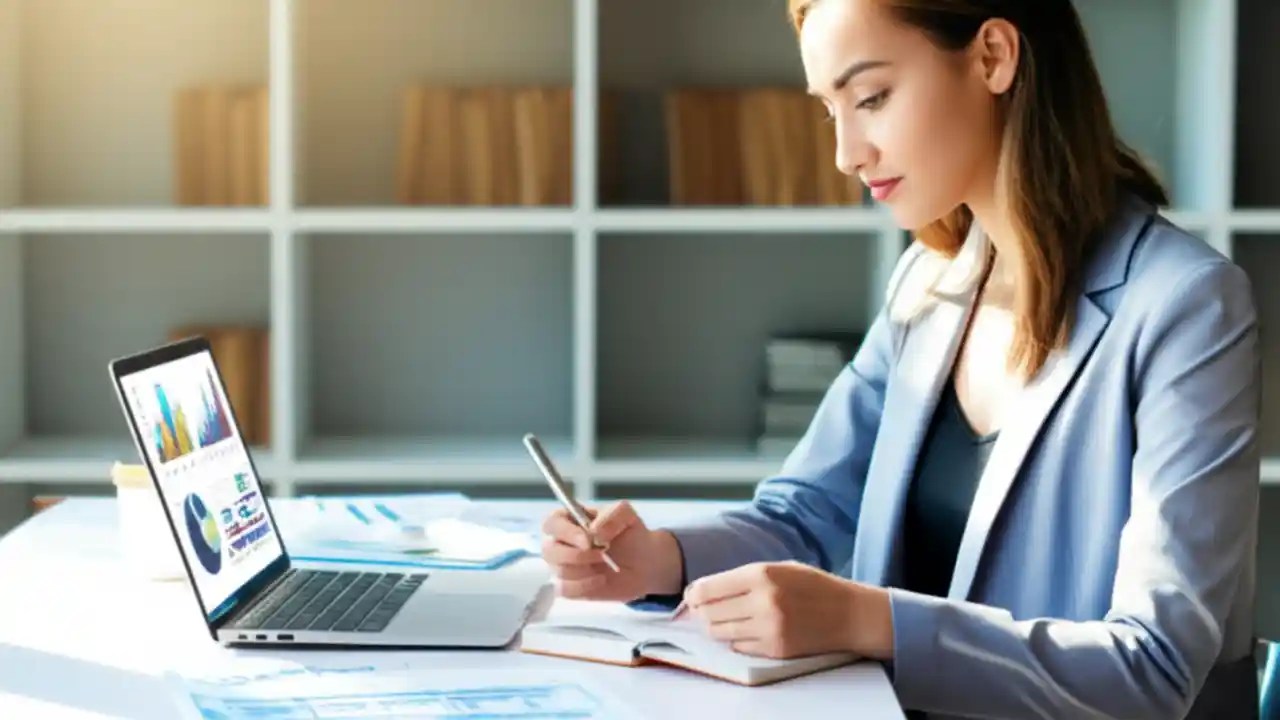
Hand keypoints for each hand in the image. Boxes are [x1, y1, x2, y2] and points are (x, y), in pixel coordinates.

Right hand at [540, 500, 682, 601]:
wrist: (645, 562)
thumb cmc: (630, 535)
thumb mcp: (627, 515)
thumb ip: (612, 514)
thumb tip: (594, 530)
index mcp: (569, 520)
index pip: (551, 523)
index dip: (566, 532)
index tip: (588, 540)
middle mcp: (561, 543)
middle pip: (549, 550)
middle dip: (575, 555)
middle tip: (601, 555)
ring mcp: (563, 566)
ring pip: (558, 571)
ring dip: (584, 571)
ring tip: (605, 565)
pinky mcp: (570, 587)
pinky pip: (564, 590)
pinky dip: (583, 587)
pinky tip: (601, 580)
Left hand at [682, 560, 893, 659]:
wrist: (850, 614)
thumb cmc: (814, 586)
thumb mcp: (779, 568)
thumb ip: (743, 578)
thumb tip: (704, 591)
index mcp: (762, 574)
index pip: (708, 588)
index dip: (694, 594)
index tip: (692, 596)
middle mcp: (763, 601)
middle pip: (709, 612)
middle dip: (702, 612)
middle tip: (704, 610)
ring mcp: (769, 628)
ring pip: (720, 632)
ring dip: (716, 627)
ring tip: (725, 619)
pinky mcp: (776, 649)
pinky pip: (738, 647)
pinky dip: (736, 640)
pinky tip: (747, 630)